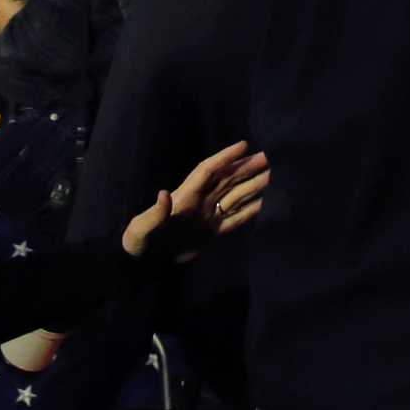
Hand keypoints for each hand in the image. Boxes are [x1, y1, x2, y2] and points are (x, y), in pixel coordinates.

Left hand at [122, 140, 269, 259]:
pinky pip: (234, 219)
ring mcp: (207, 217)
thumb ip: (155, 213)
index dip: (225, 157)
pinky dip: (249, 210)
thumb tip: (164, 194)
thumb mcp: (142, 227)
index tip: (244, 145)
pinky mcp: (212, 233)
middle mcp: (200, 202)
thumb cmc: (139, 242)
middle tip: (267, 158)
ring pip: (234, 197)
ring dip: (251, 186)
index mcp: (185, 196)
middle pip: (227, 180)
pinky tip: (263, 203)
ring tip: (271, 176)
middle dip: (245, 168)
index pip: (208, 171)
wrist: (143, 264)